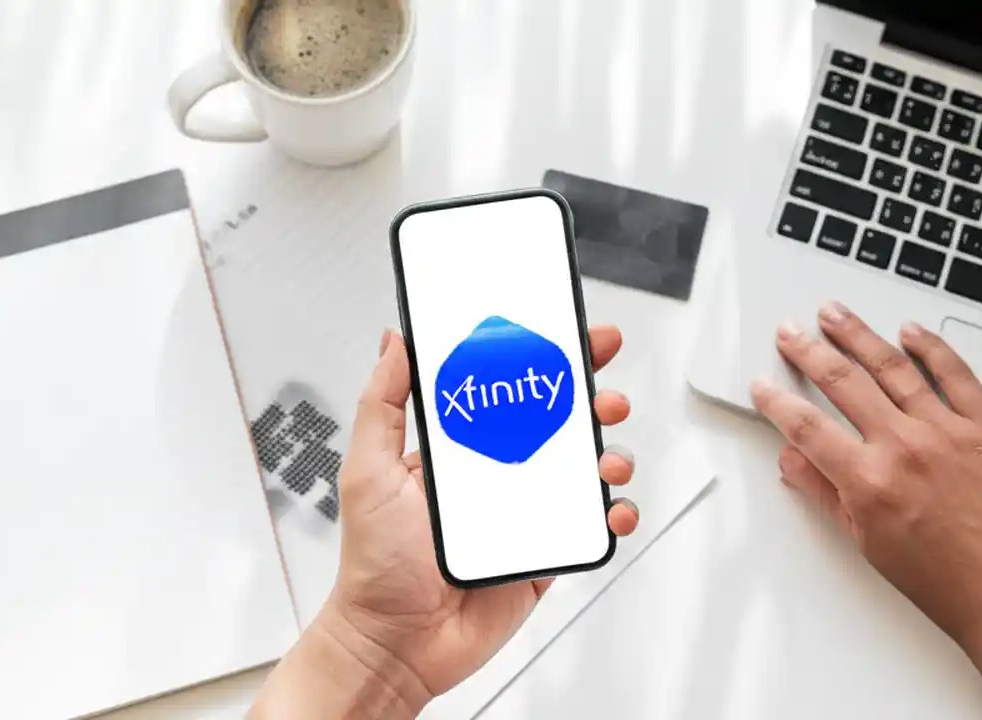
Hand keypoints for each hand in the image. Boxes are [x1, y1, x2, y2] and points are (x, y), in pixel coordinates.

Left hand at [251, 326, 637, 719]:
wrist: (395, 643)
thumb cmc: (375, 564)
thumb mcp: (368, 470)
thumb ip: (382, 404)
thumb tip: (395, 342)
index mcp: (460, 448)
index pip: (507, 388)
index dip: (541, 359)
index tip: (564, 334)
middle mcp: (496, 473)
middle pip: (558, 422)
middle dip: (591, 399)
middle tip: (602, 396)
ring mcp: (524, 513)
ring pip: (583, 471)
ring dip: (609, 455)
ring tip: (606, 460)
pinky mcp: (544, 552)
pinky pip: (589, 528)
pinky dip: (613, 515)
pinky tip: (611, 511)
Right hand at [750, 302, 981, 718]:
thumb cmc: (949, 585)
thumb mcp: (870, 546)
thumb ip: (827, 496)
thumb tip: (794, 463)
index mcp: (870, 482)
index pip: (807, 427)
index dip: (777, 402)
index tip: (763, 386)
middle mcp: (906, 448)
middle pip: (843, 382)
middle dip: (809, 350)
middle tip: (790, 330)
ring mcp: (951, 432)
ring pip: (892, 367)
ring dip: (857, 335)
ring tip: (834, 314)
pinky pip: (957, 374)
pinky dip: (931, 348)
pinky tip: (909, 331)